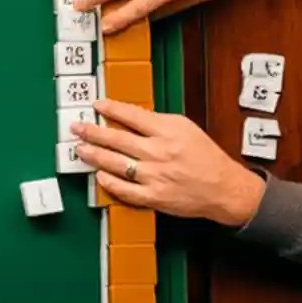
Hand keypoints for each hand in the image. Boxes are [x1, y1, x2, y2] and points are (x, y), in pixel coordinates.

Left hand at [70, 100, 265, 226]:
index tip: (97, 105)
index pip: (133, 116)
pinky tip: (99, 175)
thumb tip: (129, 117)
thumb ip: (158, 123)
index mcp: (169, 131)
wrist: (224, 188)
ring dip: (94, 155)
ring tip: (81, 150)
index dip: (111, 109)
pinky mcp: (154, 197)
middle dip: (93, 132)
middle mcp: (160, 152)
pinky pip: (124, 190)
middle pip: (118, 139)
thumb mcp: (186, 129)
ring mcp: (155, 176)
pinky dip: (109, 182)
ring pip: (116, 163)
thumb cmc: (206, 157)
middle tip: (76, 128)